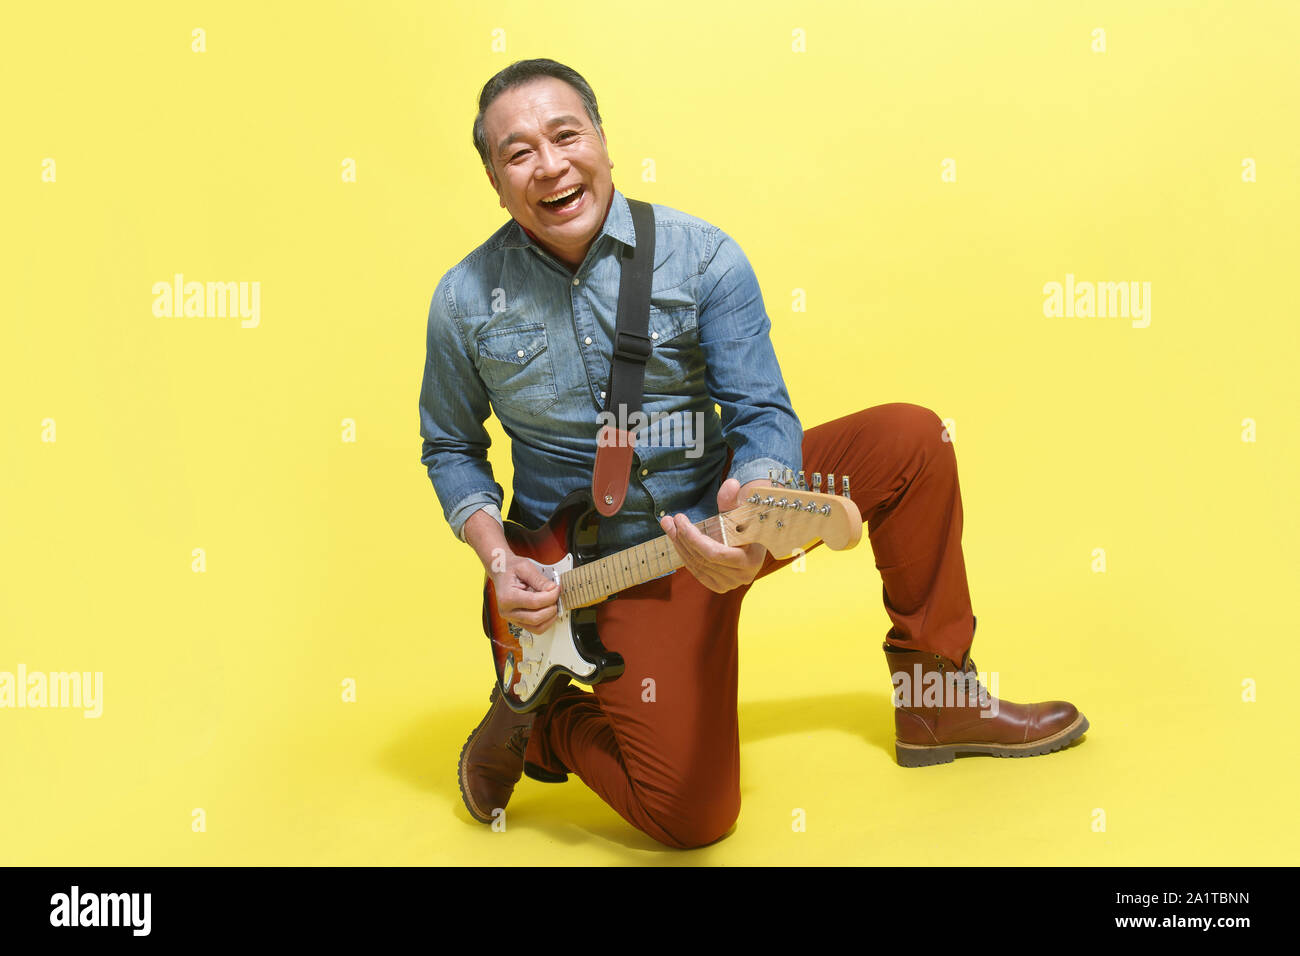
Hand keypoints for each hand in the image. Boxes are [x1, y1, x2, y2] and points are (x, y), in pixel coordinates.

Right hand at [491, 550, 559, 632]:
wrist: (501, 572)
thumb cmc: (510, 570)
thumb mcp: (525, 567)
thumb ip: (539, 579)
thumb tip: (553, 589)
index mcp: (507, 597)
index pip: (534, 602)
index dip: (550, 596)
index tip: (556, 588)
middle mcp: (507, 611)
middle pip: (535, 618)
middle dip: (551, 608)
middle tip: (556, 596)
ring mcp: (512, 618)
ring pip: (537, 628)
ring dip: (550, 618)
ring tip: (553, 604)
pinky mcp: (518, 621)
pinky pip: (535, 628)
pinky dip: (546, 622)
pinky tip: (548, 610)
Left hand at [659, 477, 769, 593]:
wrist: (754, 539)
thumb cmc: (748, 521)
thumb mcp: (742, 507)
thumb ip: (735, 498)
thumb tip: (731, 484)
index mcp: (750, 560)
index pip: (715, 554)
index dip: (693, 538)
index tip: (680, 519)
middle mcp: (741, 576)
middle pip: (702, 559)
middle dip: (681, 538)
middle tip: (669, 520)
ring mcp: (729, 584)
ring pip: (696, 566)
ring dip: (679, 545)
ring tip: (668, 526)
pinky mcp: (719, 586)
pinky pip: (696, 571)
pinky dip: (685, 555)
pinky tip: (677, 540)